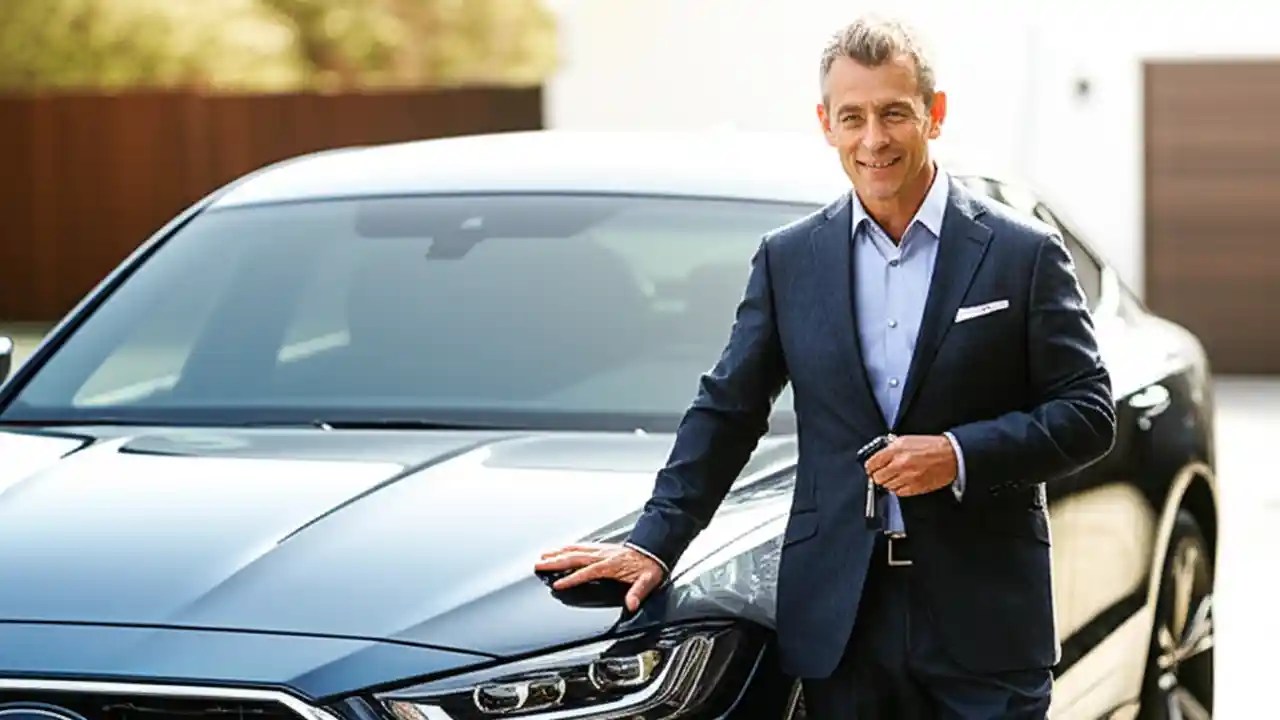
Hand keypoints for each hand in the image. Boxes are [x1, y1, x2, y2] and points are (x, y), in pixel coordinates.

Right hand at [534, 543, 665, 611]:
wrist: (654, 550)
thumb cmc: (650, 567)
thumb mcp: (648, 581)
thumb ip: (637, 592)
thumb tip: (631, 604)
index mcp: (611, 565)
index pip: (587, 572)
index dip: (571, 578)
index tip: (557, 584)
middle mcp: (603, 555)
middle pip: (575, 557)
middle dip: (555, 562)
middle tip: (539, 565)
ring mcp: (601, 550)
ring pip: (575, 550)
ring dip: (558, 553)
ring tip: (543, 556)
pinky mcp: (602, 548)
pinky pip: (581, 546)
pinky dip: (568, 547)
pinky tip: (561, 549)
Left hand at [864, 434, 956, 497]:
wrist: (951, 455)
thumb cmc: (931, 446)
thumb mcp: (907, 440)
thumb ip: (890, 448)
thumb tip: (878, 457)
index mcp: (896, 450)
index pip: (872, 463)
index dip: (870, 467)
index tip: (872, 468)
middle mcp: (900, 464)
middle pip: (877, 478)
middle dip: (879, 475)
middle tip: (884, 472)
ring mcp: (908, 477)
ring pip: (887, 486)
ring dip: (890, 482)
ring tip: (898, 475)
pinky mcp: (916, 487)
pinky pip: (899, 492)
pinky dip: (899, 488)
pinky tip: (905, 481)